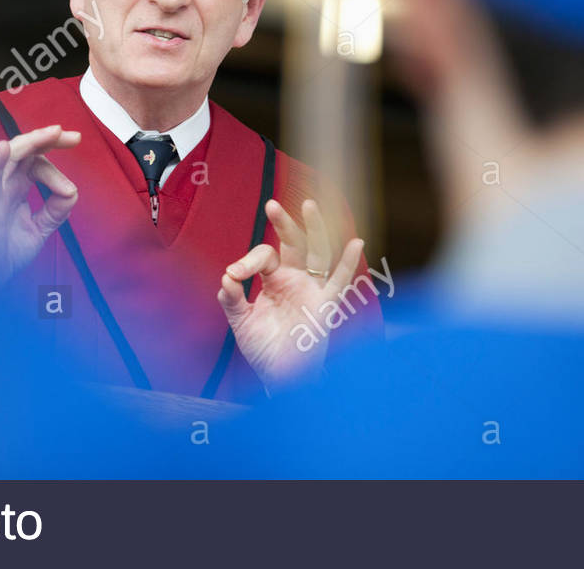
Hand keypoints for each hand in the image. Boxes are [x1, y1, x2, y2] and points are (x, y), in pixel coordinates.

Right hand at [0, 124, 80, 288]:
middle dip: (50, 139)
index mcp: (17, 187)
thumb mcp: (40, 229)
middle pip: (27, 151)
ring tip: (53, 133)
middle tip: (73, 136)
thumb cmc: (6, 252)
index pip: (38, 163)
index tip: (71, 188)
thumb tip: (72, 191)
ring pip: (12, 156)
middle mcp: (6, 184)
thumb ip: (56, 210)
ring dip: (32, 141)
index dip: (57, 166)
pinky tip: (4, 147)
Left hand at [217, 198, 364, 393]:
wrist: (279, 378)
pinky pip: (339, 283)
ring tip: (310, 205)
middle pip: (293, 244)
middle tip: (272, 205)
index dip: (247, 261)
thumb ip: (233, 299)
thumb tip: (226, 277)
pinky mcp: (324, 306)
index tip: (234, 275)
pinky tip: (356, 243)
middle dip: (285, 224)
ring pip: (317, 253)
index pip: (264, 257)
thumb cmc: (263, 349)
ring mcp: (311, 290)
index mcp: (274, 280)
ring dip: (315, 229)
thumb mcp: (242, 322)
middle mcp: (295, 280)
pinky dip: (349, 264)